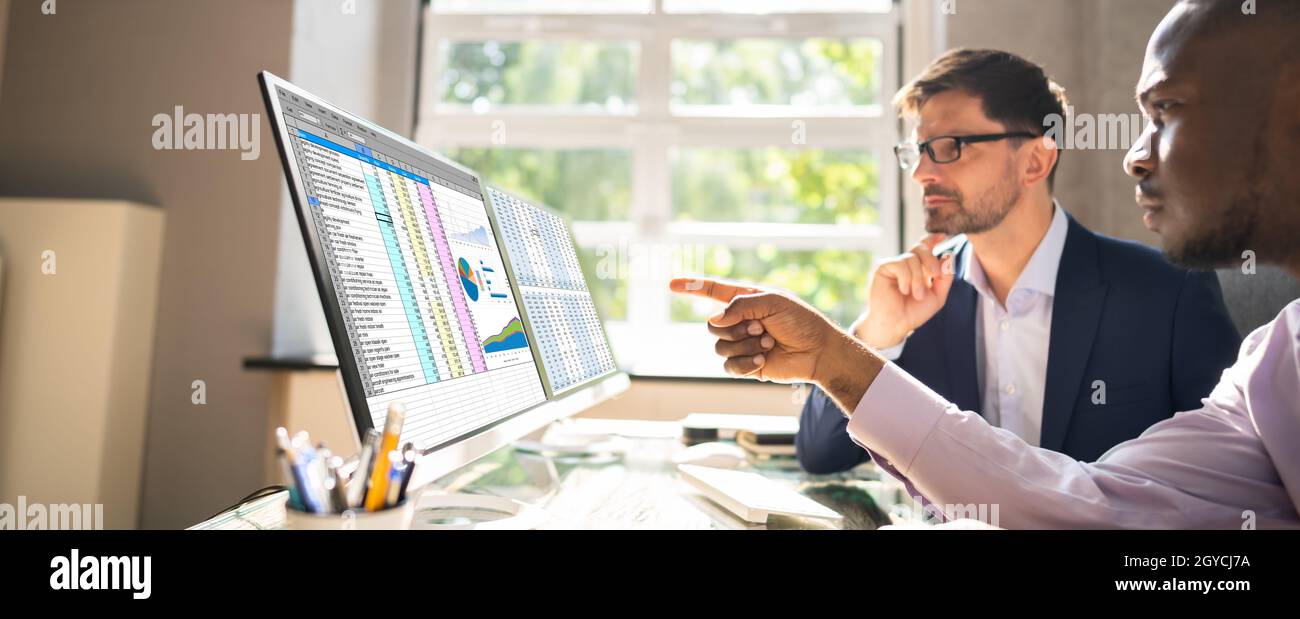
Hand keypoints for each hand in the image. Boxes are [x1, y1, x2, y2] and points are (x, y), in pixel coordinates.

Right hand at [668, 278, 838, 382]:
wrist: (818, 352)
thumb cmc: (801, 321)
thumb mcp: (772, 301)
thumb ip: (740, 305)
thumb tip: (714, 320)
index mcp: (746, 300)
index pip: (713, 291)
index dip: (692, 287)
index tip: (671, 284)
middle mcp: (740, 321)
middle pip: (712, 325)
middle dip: (735, 328)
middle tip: (761, 328)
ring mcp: (741, 344)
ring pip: (719, 347)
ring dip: (745, 346)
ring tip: (768, 344)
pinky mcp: (746, 365)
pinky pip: (729, 366)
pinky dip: (745, 363)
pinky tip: (763, 360)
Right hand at [852, 234, 955, 347]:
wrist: (896, 324)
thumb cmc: (914, 312)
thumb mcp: (938, 295)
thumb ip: (946, 277)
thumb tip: (949, 254)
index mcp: (918, 269)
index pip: (925, 247)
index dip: (933, 238)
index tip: (943, 236)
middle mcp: (905, 264)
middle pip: (920, 248)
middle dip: (931, 260)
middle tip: (936, 276)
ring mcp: (894, 265)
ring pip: (911, 258)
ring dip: (918, 278)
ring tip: (917, 295)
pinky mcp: (882, 268)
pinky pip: (900, 263)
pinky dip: (906, 278)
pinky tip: (904, 290)